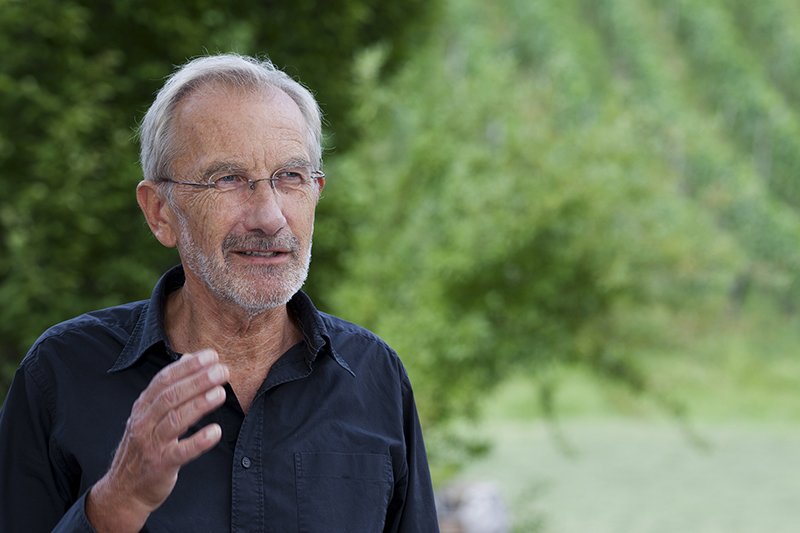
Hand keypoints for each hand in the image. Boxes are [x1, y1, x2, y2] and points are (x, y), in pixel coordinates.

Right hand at [86, 349, 228, 532]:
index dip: (188, 366)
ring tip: (221, 393)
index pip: (164, 379)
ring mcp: (151, 444)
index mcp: (143, 406)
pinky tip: (215, 432)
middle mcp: (144, 422)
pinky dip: (198, 441)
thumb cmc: (144, 447)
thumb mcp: (151, 414)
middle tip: (222, 371)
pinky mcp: (160, 465)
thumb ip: (170, 388)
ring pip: (175, 420)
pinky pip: (180, 452)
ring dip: (199, 405)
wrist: (124, 490)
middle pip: (171, 396)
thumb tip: (192, 358)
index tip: (211, 356)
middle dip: (198, 381)